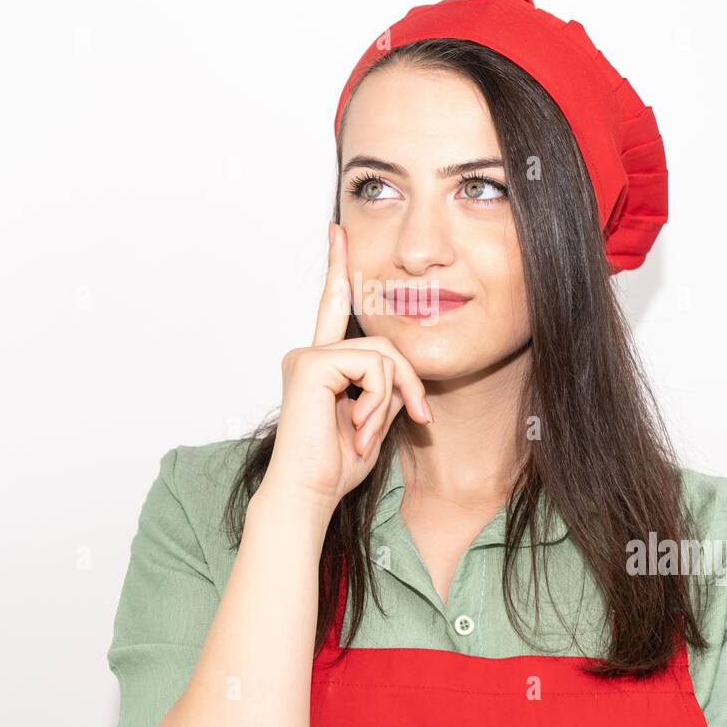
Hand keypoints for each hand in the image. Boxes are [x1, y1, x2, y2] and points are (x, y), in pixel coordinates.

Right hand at [261, 220, 431, 520]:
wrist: (310, 494)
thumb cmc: (335, 467)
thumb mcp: (374, 418)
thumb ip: (386, 386)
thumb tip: (404, 374)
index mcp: (322, 364)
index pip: (333, 307)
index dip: (338, 267)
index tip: (337, 231)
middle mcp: (309, 354)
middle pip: (384, 342)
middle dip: (407, 382)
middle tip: (419, 418)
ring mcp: (308, 356)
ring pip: (384, 354)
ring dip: (393, 397)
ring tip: (371, 434)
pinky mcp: (313, 364)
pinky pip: (373, 366)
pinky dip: (379, 399)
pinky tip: (361, 427)